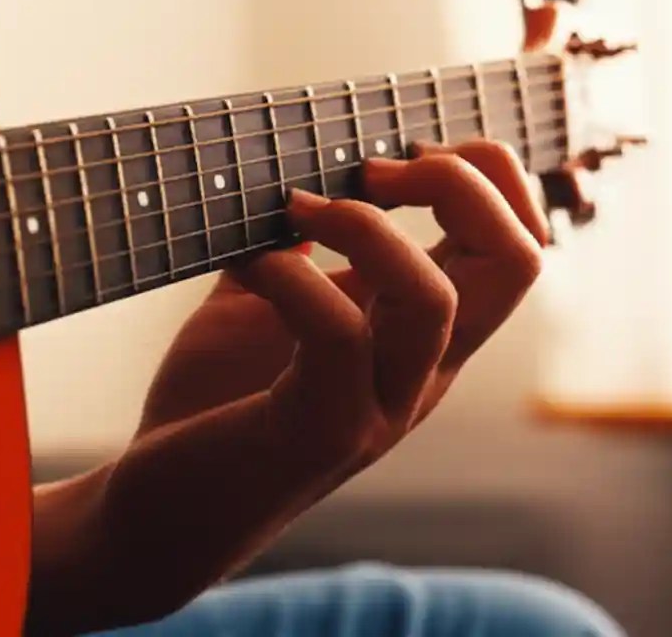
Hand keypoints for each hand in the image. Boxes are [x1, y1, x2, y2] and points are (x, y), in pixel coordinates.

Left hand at [26, 140, 547, 632]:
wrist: (153, 514)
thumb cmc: (208, 407)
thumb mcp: (261, 305)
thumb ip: (292, 249)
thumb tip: (286, 170)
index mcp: (421, 336)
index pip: (517, 244)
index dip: (483, 174)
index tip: (392, 157)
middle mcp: (421, 371)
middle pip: (516, 260)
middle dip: (460, 181)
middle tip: (371, 170)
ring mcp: (379, 407)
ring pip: (435, 297)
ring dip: (364, 227)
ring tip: (296, 210)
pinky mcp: (322, 431)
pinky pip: (337, 333)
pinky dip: (290, 277)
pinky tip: (248, 265)